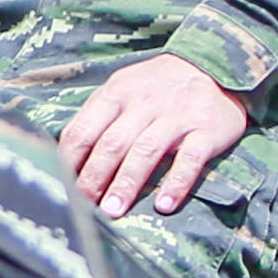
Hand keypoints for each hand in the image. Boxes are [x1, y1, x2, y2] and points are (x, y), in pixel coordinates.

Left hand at [60, 53, 252, 218]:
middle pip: (112, 143)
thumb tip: (66, 155)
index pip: (84, 128)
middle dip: (94, 177)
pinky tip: (163, 205)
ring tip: (112, 211)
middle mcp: (145, 103)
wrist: (216, 66)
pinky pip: (190, 160)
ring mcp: (177, 116)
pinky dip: (176, 183)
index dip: (69, 160)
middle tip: (83, 206)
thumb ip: (99, 116)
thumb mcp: (125, 87)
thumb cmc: (159, 85)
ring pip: (146, 151)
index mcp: (117, 92)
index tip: (61, 186)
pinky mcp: (207, 131)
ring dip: (127, 183)